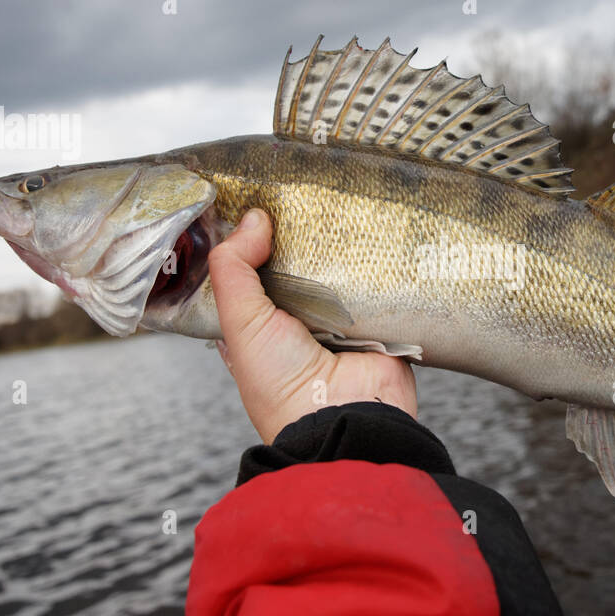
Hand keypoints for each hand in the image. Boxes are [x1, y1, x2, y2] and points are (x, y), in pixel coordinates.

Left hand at [208, 209, 417, 441]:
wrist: (345, 417)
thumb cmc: (282, 384)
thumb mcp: (241, 323)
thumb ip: (234, 270)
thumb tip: (254, 219)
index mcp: (260, 327)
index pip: (253, 274)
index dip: (251, 243)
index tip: (256, 202)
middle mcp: (301, 323)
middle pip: (298, 267)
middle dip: (299, 239)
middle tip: (301, 198)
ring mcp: (342, 322)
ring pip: (340, 271)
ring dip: (341, 249)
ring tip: (338, 207)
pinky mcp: (380, 321)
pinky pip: (380, 283)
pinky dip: (378, 265)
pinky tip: (374, 236)